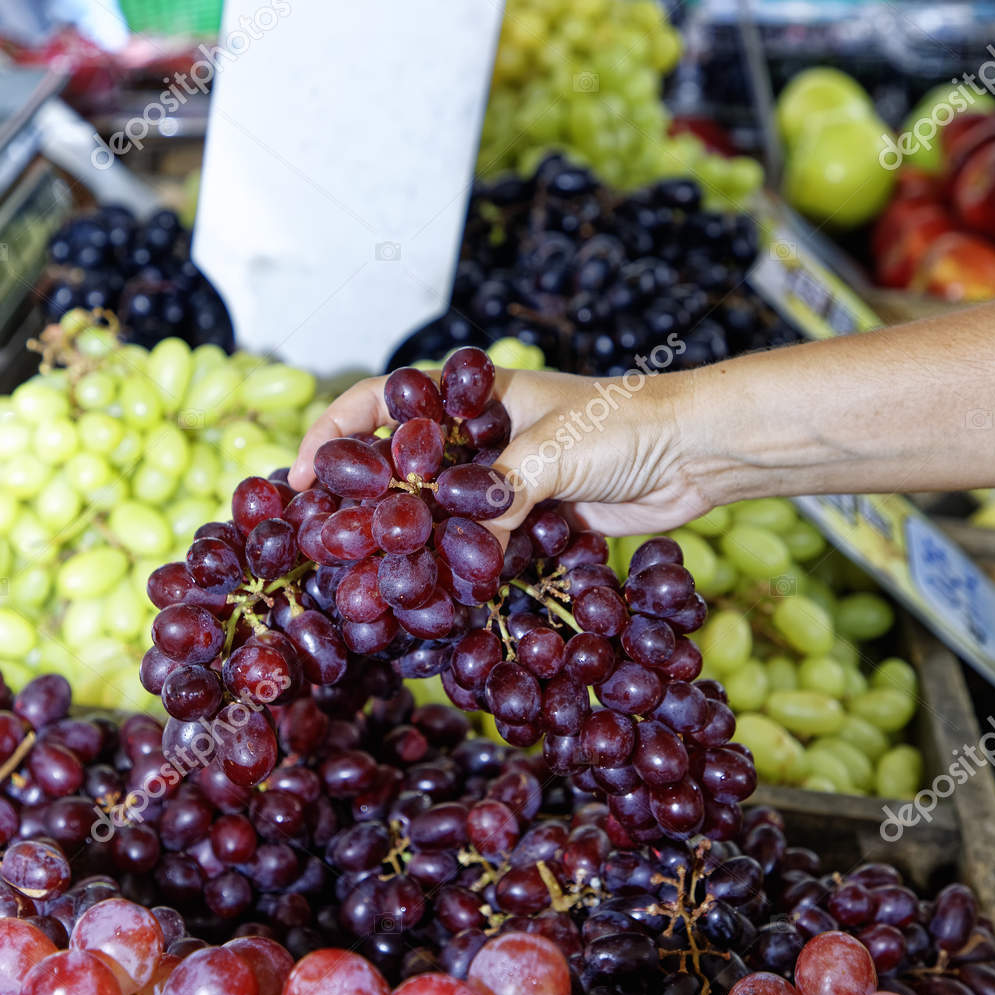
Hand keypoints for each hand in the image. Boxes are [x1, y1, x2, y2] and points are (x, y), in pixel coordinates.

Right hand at [289, 365, 709, 543]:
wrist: (695, 451)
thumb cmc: (627, 425)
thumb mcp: (552, 453)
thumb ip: (499, 496)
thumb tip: (461, 552)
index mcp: (475, 397)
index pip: (384, 403)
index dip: (334, 435)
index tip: (298, 478)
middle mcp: (482, 436)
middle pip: (404, 465)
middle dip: (364, 502)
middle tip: (324, 542)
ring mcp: (507, 478)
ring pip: (442, 511)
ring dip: (413, 542)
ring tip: (372, 580)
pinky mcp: (534, 517)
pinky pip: (484, 544)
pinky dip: (463, 568)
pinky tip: (440, 597)